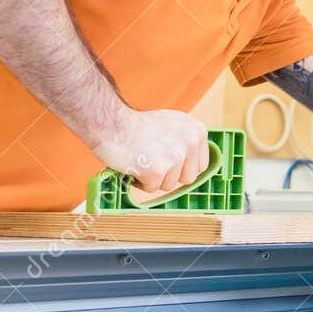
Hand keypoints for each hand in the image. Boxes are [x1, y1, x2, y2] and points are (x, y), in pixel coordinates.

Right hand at [92, 108, 208, 193]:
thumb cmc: (136, 126)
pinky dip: (140, 182)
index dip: (182, 168)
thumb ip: (185, 142)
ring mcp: (175, 157)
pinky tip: (134, 164)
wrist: (111, 123)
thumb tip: (194, 165)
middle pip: (187, 179)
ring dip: (153, 178)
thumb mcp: (172, 125)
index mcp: (196, 131)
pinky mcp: (158, 170)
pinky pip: (152, 188)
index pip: (200, 166)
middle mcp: (190, 143)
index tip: (167, 162)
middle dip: (169, 175)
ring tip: (141, 159)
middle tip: (151, 159)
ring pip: (169, 185)